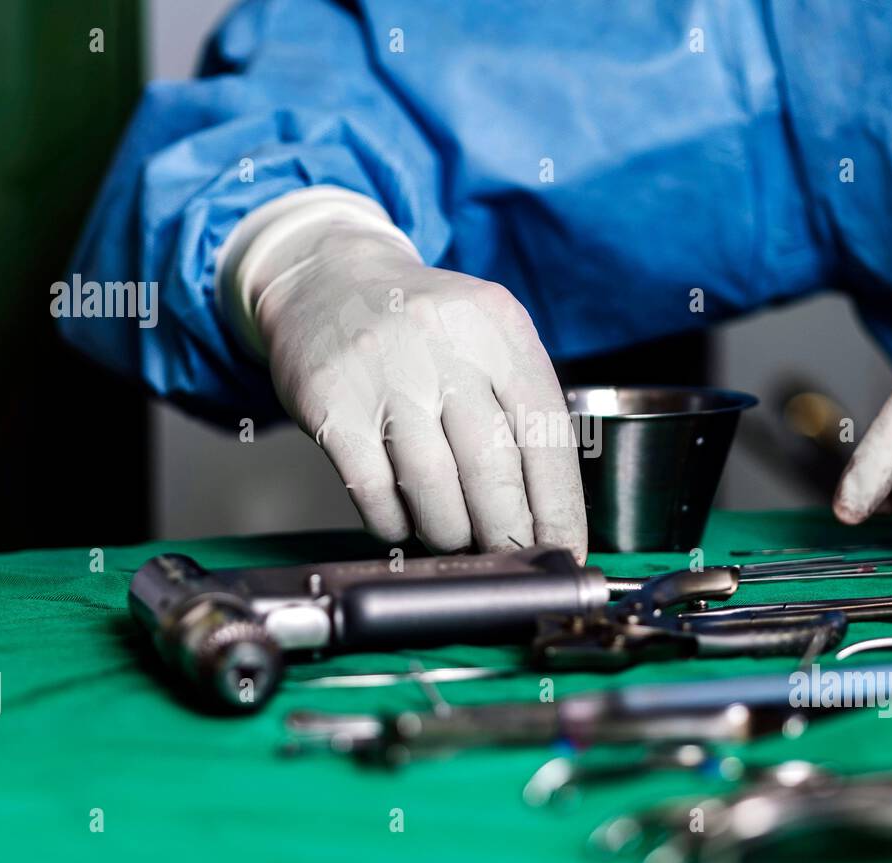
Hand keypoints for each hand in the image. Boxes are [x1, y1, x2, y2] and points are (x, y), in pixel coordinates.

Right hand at [223, 189, 587, 559]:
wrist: (326, 278)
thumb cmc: (423, 327)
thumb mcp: (486, 337)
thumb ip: (519, 409)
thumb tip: (547, 515)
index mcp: (499, 328)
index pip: (545, 433)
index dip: (558, 506)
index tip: (564, 550)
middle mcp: (443, 344)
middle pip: (493, 467)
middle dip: (508, 532)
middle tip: (510, 555)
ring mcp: (382, 372)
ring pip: (433, 487)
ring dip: (450, 532)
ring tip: (454, 537)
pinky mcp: (329, 401)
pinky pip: (372, 490)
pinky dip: (394, 522)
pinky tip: (404, 518)